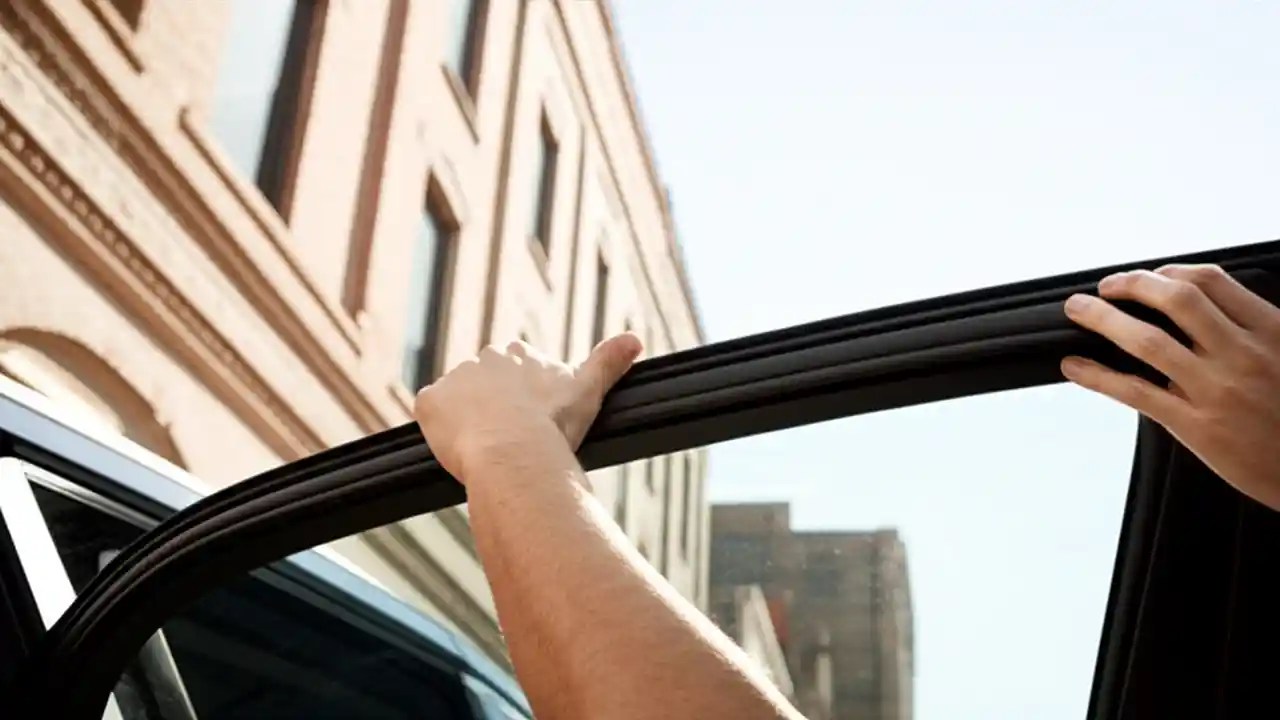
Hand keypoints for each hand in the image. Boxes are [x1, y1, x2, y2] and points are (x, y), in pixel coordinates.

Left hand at [414, 333, 642, 482]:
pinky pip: (430, 412)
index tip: (531, 422)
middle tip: (509, 439)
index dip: (523, 400)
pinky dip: (440, 428)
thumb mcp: (587, 389)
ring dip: (467, 418)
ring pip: (458, 399)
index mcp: (519, 354)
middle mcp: (483, 358)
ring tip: (486, 449)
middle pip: (485, 384)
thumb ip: (608, 362)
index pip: (516, 372)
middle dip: (493, 407)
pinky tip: (458, 446)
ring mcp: (454, 379)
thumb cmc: (553, 424)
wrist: (514, 451)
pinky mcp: (430, 401)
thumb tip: (635, 339)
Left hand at [1061, 264, 1279, 509]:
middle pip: (1174, 299)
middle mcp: (1243, 354)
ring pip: (1147, 340)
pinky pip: (1135, 392)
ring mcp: (1217, 390)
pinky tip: (1075, 366)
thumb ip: (1249, 331)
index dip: (1168, 272)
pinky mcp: (1197, 426)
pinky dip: (1097, 375)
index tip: (1147, 276)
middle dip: (1131, 285)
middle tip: (1104, 287)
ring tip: (1077, 310)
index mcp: (1270, 330)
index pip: (1210, 281)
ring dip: (1102, 319)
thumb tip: (1194, 308)